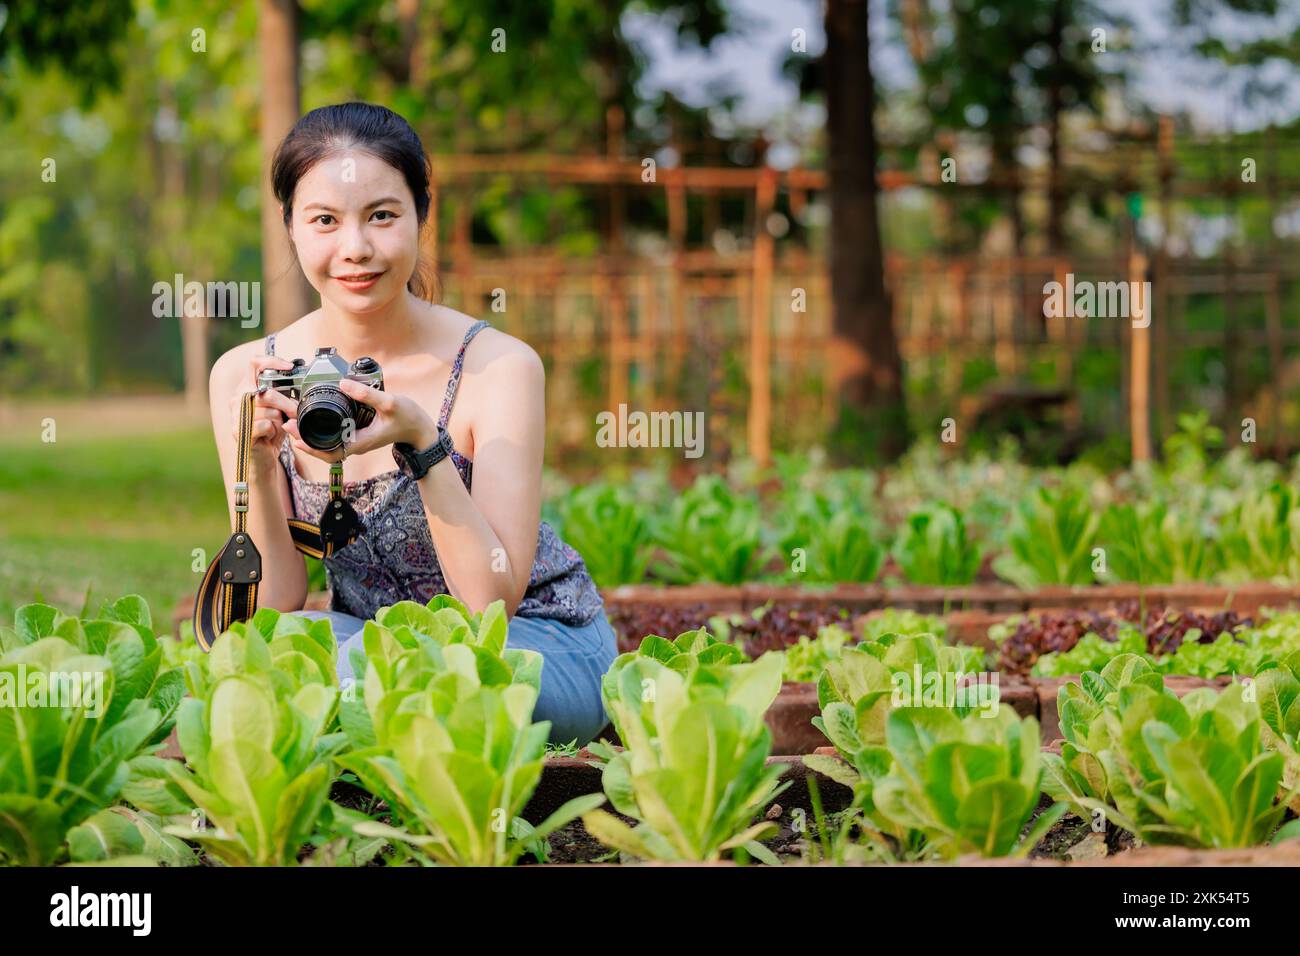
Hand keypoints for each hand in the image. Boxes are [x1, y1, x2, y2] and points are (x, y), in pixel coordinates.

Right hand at [233, 352, 298, 472]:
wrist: (263, 456)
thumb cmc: (272, 429)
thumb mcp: (280, 408)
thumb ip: (283, 394)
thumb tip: (299, 383)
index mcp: (246, 388)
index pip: (254, 364)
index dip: (272, 361)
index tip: (289, 367)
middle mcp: (238, 398)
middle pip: (267, 392)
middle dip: (286, 404)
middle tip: (293, 413)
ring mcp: (236, 415)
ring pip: (268, 411)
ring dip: (279, 422)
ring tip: (275, 428)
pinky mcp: (239, 431)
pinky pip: (265, 425)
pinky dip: (273, 432)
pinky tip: (269, 436)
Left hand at [282, 378, 438, 463]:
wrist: (420, 429)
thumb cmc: (408, 417)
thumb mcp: (389, 403)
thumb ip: (366, 394)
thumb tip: (343, 384)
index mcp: (360, 442)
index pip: (329, 451)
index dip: (310, 445)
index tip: (294, 432)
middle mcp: (356, 444)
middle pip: (324, 449)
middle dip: (303, 439)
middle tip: (287, 423)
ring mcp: (357, 440)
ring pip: (328, 445)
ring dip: (310, 436)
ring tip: (295, 422)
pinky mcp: (358, 434)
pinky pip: (335, 438)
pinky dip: (322, 432)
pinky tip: (314, 420)